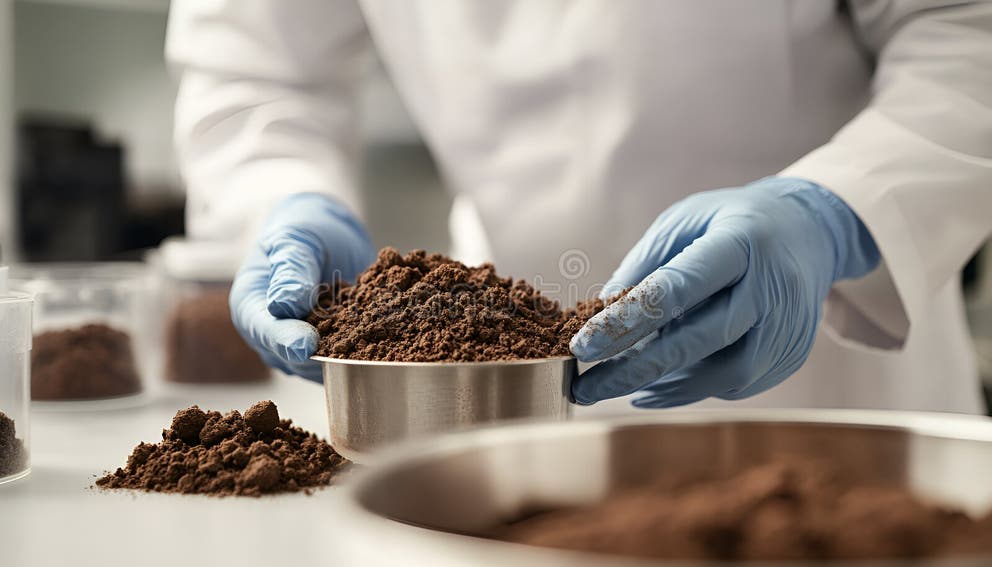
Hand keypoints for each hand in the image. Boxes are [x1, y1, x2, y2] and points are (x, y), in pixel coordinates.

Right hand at [230, 193, 374, 380]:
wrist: (328, 233)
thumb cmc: (304, 229)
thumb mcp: (295, 238)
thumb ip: (291, 269)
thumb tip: (285, 305)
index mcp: (251, 307)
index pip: (266, 331)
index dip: (287, 340)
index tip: (307, 345)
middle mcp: (272, 337)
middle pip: (297, 358)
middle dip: (328, 352)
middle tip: (363, 340)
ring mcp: (302, 348)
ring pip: (327, 364)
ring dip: (354, 353)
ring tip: (384, 336)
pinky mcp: (331, 351)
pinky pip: (348, 358)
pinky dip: (369, 349)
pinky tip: (392, 337)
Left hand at [570, 177, 879, 406]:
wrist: (809, 230)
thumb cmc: (729, 223)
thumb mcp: (683, 222)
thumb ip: (643, 266)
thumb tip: (600, 315)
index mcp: (739, 243)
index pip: (675, 290)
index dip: (625, 323)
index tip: (581, 349)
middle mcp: (771, 287)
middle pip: (698, 342)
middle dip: (633, 371)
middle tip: (584, 389)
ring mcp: (788, 325)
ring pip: (722, 376)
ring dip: (663, 387)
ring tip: (618, 386)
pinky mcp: (793, 354)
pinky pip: (737, 385)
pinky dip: (692, 388)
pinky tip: (658, 383)